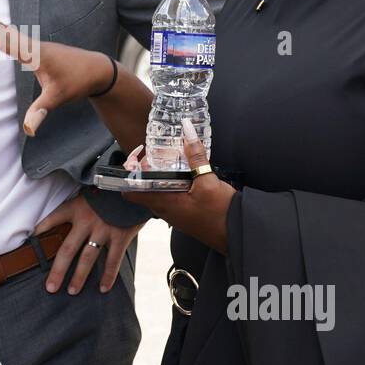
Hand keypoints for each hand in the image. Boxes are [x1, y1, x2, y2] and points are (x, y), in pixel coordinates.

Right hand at [0, 0, 115, 134]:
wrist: (95, 69)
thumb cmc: (77, 82)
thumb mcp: (58, 98)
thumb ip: (41, 111)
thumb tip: (29, 129)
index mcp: (34, 52)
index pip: (5, 41)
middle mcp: (30, 44)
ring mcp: (31, 43)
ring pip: (2, 27)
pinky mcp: (32, 46)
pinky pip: (8, 33)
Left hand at [36, 192, 142, 294]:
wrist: (134, 185)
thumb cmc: (108, 192)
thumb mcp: (88, 194)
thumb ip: (77, 207)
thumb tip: (63, 222)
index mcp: (76, 208)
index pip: (53, 219)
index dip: (41, 230)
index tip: (30, 243)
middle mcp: (87, 221)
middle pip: (68, 250)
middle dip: (58, 270)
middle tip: (50, 288)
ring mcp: (103, 229)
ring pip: (88, 258)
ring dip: (79, 277)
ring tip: (72, 291)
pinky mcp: (120, 236)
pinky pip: (113, 260)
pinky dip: (108, 276)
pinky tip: (103, 288)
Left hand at [124, 118, 235, 252]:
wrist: (236, 234)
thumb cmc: (220, 213)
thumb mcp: (208, 180)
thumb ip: (196, 156)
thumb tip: (187, 130)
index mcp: (162, 202)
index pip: (130, 191)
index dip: (129, 172)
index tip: (139, 156)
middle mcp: (163, 208)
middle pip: (143, 186)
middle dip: (147, 167)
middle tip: (158, 152)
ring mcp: (173, 212)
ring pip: (157, 189)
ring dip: (160, 174)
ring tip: (172, 158)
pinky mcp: (183, 212)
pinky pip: (170, 194)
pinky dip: (172, 181)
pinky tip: (185, 172)